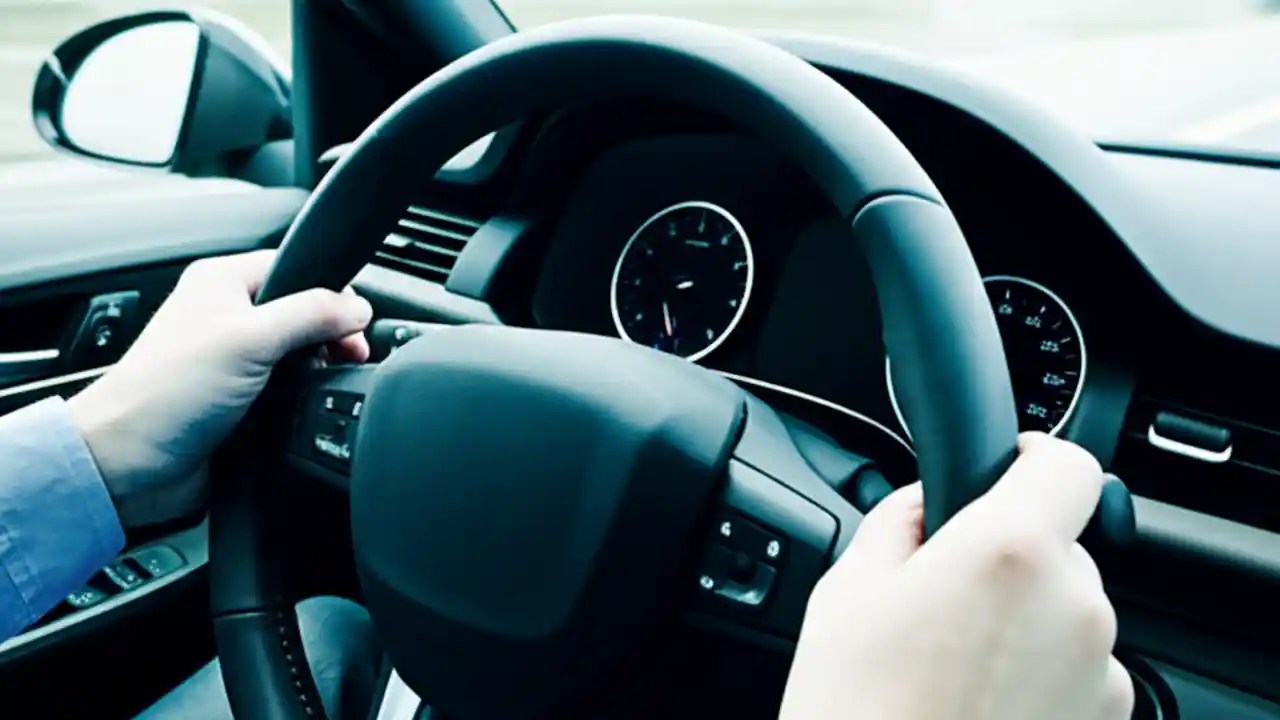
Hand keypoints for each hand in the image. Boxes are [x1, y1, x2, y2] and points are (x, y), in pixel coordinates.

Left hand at [68, 251, 372, 527]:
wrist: (130, 463)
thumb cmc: (164, 394)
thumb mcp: (249, 339)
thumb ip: (311, 315)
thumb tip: (358, 307)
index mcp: (222, 281)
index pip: (297, 266)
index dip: (332, 292)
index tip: (355, 322)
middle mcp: (229, 316)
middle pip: (305, 312)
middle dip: (332, 335)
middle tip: (348, 355)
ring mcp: (236, 360)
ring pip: (301, 354)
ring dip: (318, 371)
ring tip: (325, 383)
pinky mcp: (242, 399)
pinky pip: (290, 390)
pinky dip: (304, 399)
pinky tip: (307, 407)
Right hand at [780, 433, 1133, 719]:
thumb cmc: (856, 714)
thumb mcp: (845, 593)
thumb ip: (896, 523)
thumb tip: (921, 507)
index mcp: (1008, 552)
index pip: (1064, 462)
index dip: (1031, 455)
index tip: (1010, 464)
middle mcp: (1073, 606)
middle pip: (1059, 543)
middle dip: (1006, 555)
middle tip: (939, 596)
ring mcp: (1098, 671)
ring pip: (1067, 609)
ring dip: (1023, 618)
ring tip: (950, 664)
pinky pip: (1077, 668)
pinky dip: (1038, 672)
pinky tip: (976, 701)